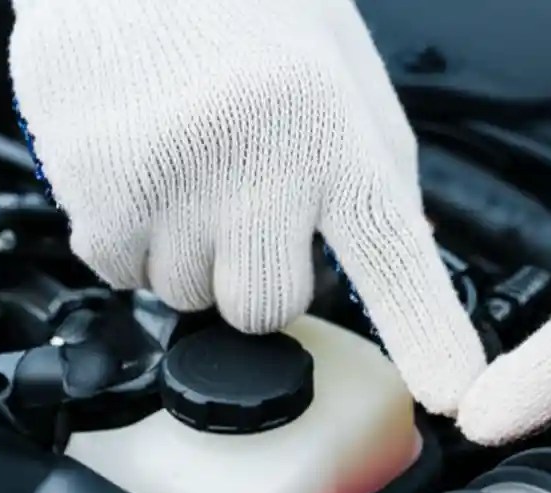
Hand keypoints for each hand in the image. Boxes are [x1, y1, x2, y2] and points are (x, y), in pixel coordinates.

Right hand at [8, 0, 484, 413]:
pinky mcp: (96, 191)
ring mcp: (170, 179)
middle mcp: (256, 158)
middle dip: (255, 275)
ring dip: (187, 254)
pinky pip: (118, 274)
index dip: (428, 336)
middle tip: (243, 204)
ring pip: (187, 298)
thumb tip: (402, 260)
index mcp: (333, 128)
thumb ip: (372, 174)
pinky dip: (129, 239)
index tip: (454, 395)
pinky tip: (138, 169)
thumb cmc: (242, 9)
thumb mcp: (341, 80)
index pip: (392, 253)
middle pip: (267, 310)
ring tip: (185, 167)